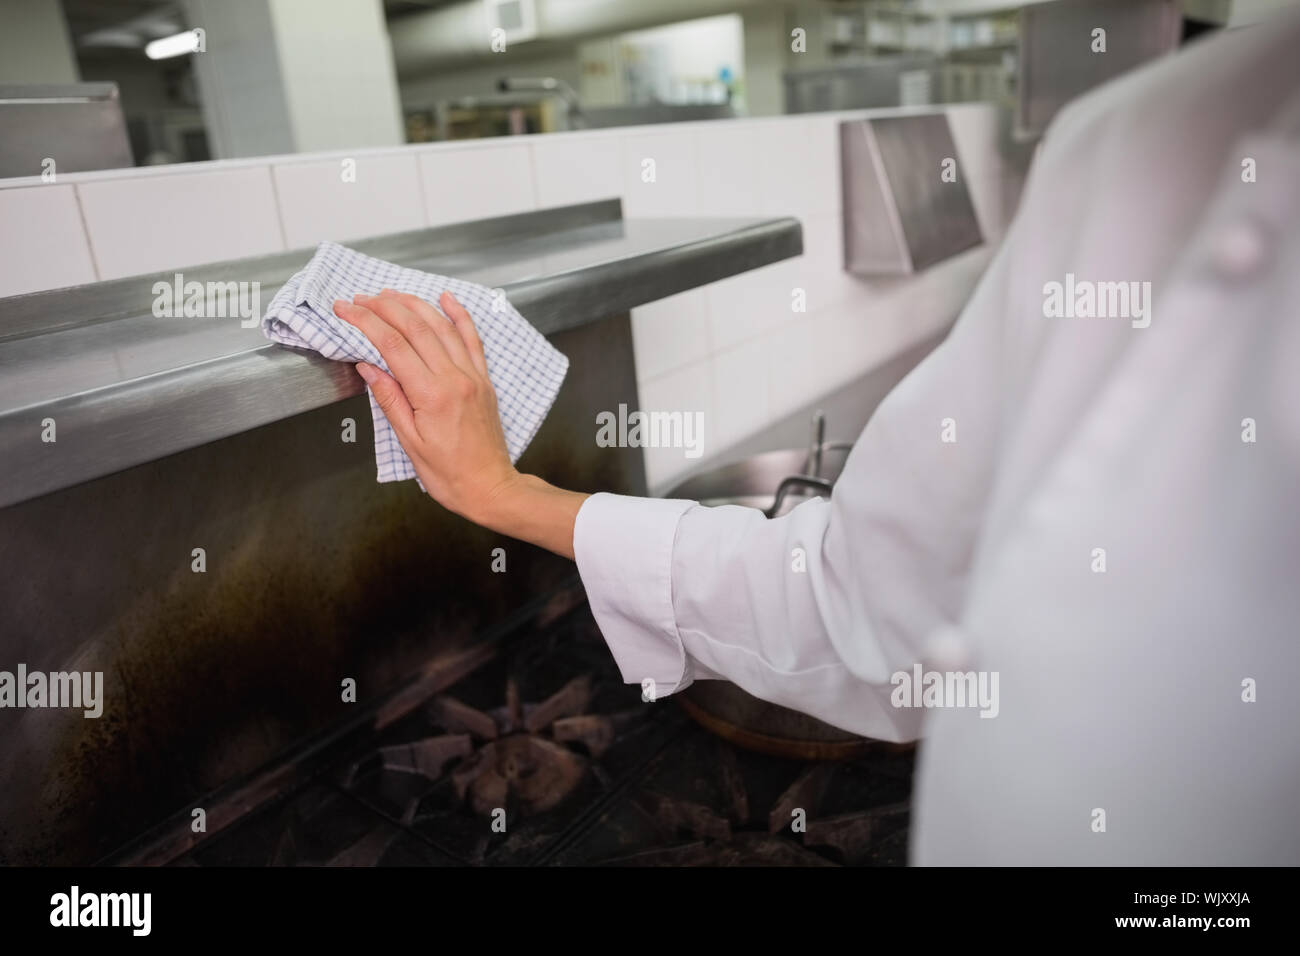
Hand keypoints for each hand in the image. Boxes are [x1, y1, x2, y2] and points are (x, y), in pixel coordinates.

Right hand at [333, 289, 520, 523]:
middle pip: (415, 328)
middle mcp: (455, 378)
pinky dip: (459, 315)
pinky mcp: (484, 379)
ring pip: (442, 327)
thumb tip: (367, 366)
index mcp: (432, 395)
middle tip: (360, 298)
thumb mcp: (410, 442)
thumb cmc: (450, 474)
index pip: (392, 345)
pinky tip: (447, 298)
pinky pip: (472, 339)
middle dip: (384, 307)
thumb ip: (390, 399)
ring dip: (415, 305)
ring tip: (390, 293)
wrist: (490, 488)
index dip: (366, 321)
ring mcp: (473, 376)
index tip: (345, 309)